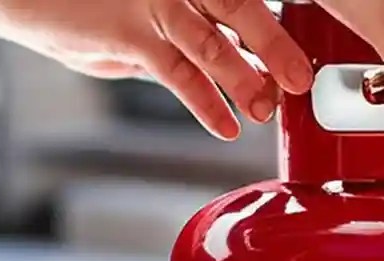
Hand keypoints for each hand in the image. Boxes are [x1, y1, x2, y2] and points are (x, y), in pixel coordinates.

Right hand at [0, 0, 313, 139]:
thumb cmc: (83, 1)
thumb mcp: (138, 13)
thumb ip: (180, 38)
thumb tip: (227, 66)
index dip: (273, 26)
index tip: (298, 54)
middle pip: (240, 6)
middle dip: (276, 44)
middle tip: (300, 78)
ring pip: (212, 39)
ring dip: (245, 78)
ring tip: (267, 108)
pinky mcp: (126, 32)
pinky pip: (176, 71)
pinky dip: (205, 101)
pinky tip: (224, 125)